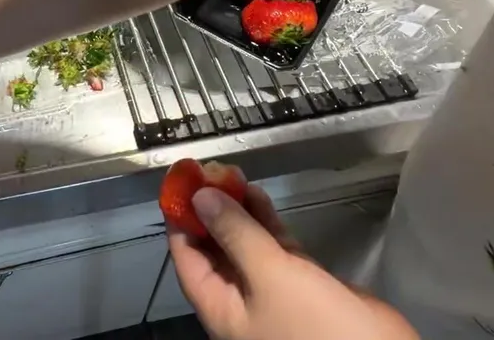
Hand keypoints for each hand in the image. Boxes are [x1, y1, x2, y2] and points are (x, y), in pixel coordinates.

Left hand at [169, 184, 417, 339]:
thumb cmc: (313, 323)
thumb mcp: (269, 276)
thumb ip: (235, 234)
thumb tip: (199, 196)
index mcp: (219, 308)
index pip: (187, 257)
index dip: (180, 217)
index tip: (181, 179)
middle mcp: (239, 300)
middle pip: (214, 248)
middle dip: (210, 209)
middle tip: (209, 168)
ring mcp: (271, 291)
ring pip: (244, 244)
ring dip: (237, 211)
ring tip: (232, 174)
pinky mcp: (301, 283)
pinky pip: (273, 247)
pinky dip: (265, 222)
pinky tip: (258, 194)